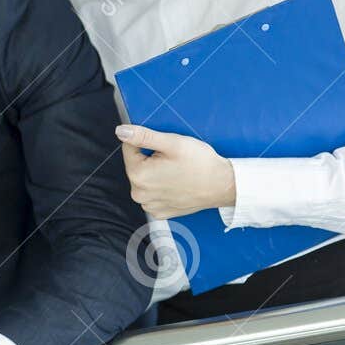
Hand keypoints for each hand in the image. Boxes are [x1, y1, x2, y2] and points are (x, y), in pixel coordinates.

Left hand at [116, 124, 236, 218]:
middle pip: (136, 165)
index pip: (129, 147)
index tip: (163, 147)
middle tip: (173, 160)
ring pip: (144, 179)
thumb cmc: (201, 164)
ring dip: (155, 173)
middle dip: (150, 158)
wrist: (223, 185)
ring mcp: (149, 205)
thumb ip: (143, 136)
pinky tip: (176, 184)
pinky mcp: (159, 212)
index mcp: (138, 175)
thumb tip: (121, 131)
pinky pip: (153, 194)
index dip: (146, 142)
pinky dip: (161, 187)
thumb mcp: (172, 143)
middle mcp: (139, 194)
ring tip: (176, 172)